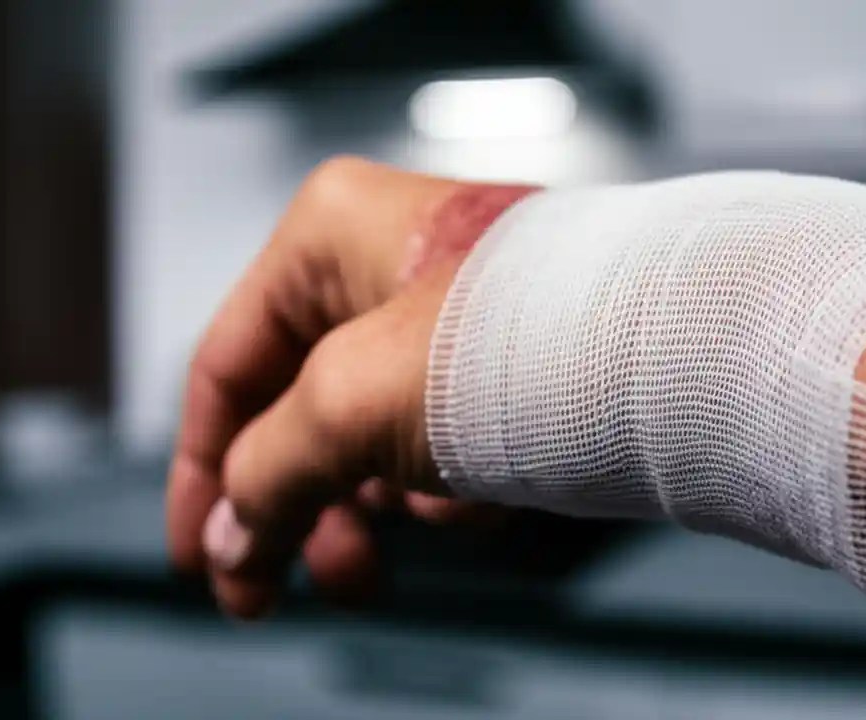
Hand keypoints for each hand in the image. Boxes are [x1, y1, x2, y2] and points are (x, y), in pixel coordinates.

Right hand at [166, 157, 531, 617]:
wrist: (667, 356)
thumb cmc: (520, 337)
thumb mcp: (346, 406)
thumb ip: (264, 476)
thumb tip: (233, 536)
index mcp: (330, 235)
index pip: (226, 365)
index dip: (199, 471)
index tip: (201, 553)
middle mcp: (385, 265)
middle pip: (297, 414)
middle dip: (295, 508)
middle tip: (280, 587)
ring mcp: (447, 320)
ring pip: (371, 441)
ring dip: (379, 508)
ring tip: (401, 544)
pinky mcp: (501, 368)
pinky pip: (442, 447)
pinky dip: (454, 489)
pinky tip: (486, 495)